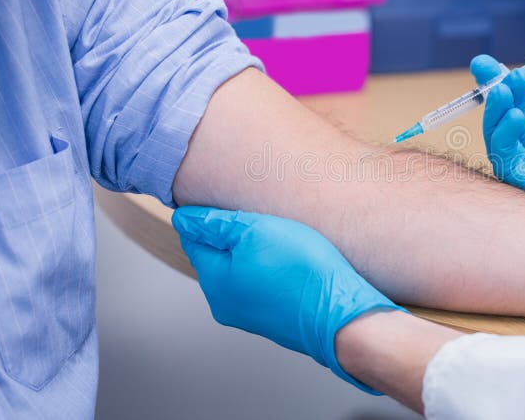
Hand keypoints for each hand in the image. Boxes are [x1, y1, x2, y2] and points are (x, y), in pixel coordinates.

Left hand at [172, 206, 403, 392]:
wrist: (340, 313)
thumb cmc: (302, 271)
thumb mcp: (256, 230)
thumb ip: (216, 224)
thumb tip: (185, 219)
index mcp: (214, 280)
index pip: (194, 239)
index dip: (210, 217)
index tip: (232, 205)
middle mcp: (224, 303)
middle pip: (218, 257)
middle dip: (233, 237)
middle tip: (263, 221)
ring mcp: (248, 315)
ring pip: (241, 272)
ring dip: (254, 254)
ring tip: (281, 242)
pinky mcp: (272, 319)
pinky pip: (260, 286)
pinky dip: (270, 271)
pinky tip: (290, 263)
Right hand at [471, 11, 524, 232]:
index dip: (507, 84)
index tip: (492, 62)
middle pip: (509, 122)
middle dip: (494, 95)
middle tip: (491, 71)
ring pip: (504, 145)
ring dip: (497, 118)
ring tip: (508, 92)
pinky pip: (516, 169)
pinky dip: (508, 144)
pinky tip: (522, 119)